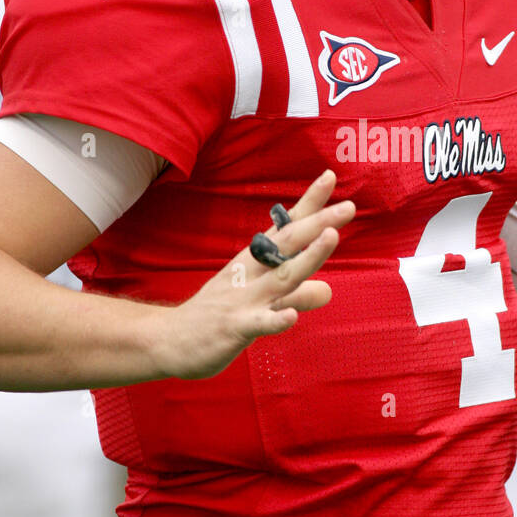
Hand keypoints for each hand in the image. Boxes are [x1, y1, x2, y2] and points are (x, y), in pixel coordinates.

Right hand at [149, 169, 354, 379]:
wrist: (167, 340)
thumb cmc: (217, 316)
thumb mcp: (260, 301)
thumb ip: (295, 294)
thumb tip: (327, 289)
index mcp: (255, 262)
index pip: (286, 227)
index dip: (309, 204)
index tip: (331, 176)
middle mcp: (252, 274)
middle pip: (288, 244)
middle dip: (318, 223)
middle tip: (349, 206)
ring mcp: (243, 299)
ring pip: (281, 278)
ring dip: (307, 257)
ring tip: (331, 236)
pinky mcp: (235, 328)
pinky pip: (258, 323)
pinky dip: (275, 319)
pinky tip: (291, 316)